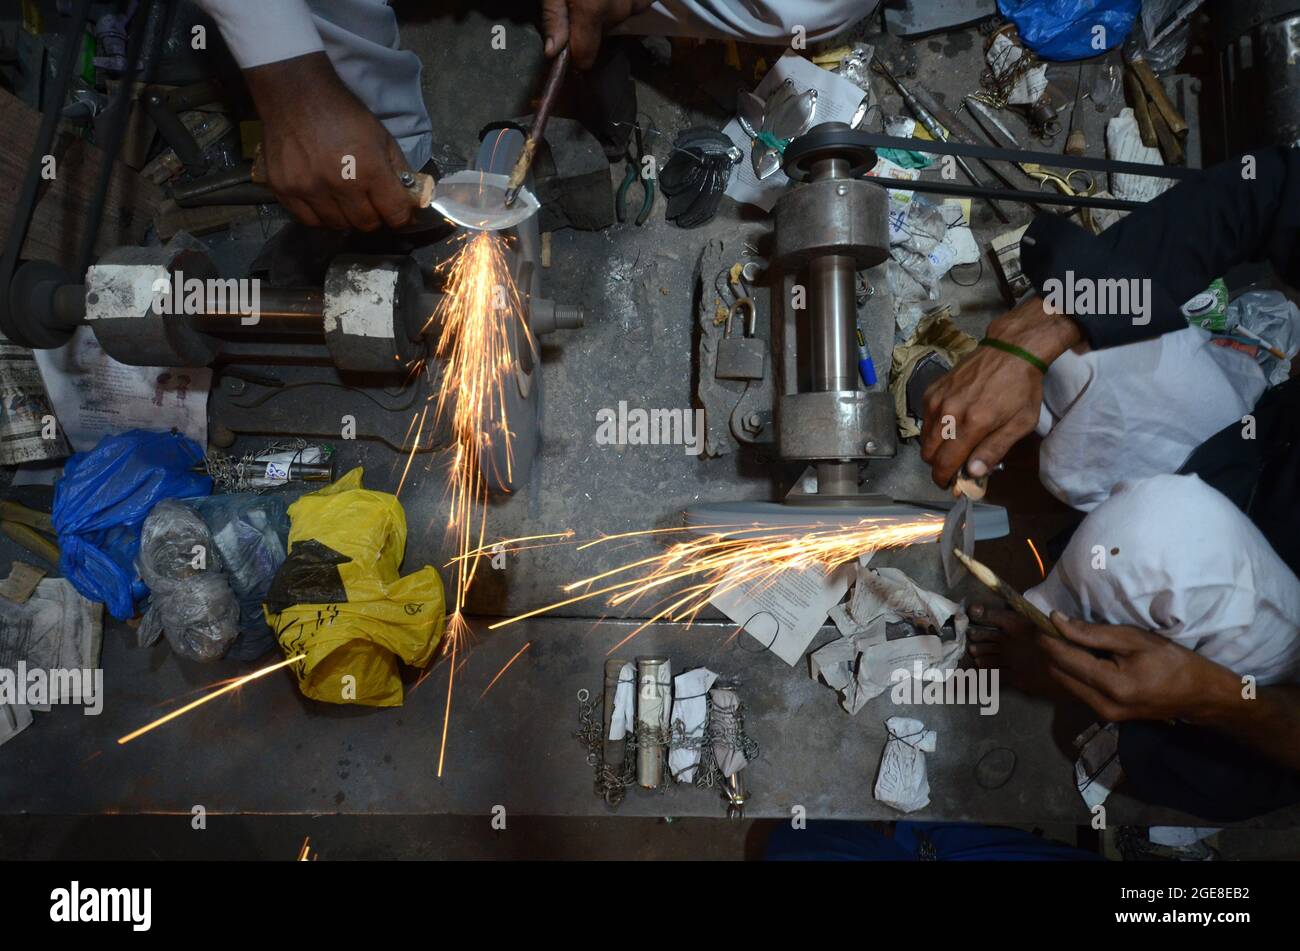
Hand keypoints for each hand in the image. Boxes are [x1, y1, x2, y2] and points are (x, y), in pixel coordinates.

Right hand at [244, 53, 413, 231]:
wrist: (297, 94)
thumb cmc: (344, 115)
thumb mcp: (382, 137)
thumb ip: (399, 171)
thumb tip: (411, 201)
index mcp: (370, 169)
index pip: (394, 214)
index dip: (400, 217)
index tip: (397, 213)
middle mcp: (340, 183)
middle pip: (366, 224)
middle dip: (373, 216)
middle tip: (369, 203)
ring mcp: (309, 188)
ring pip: (338, 225)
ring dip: (346, 218)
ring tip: (345, 200)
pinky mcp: (285, 189)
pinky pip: (309, 220)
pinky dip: (320, 216)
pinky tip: (324, 201)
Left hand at [540, 0, 654, 68]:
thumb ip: (553, 16)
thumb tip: (553, 51)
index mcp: (591, 10)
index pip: (585, 56)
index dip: (575, 54)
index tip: (566, 45)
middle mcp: (618, 9)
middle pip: (601, 36)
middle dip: (588, 24)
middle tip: (578, 1)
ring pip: (619, 19)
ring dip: (608, 10)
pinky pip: (637, 4)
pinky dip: (626, 1)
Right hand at [920, 296, 1081, 487]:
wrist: (1010, 351)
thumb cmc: (1021, 389)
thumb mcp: (1020, 423)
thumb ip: (994, 449)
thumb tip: (973, 473)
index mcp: (971, 424)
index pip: (944, 463)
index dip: (944, 479)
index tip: (951, 484)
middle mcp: (947, 413)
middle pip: (928, 454)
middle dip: (938, 466)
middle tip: (954, 466)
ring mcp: (936, 400)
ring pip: (923, 438)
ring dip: (934, 448)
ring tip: (952, 446)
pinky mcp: (932, 390)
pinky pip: (924, 419)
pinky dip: (933, 429)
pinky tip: (950, 425)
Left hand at [1039, 612, 1239, 723]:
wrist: (1199, 695)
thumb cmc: (1172, 662)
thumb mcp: (1134, 640)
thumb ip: (1092, 633)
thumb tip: (1057, 622)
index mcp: (1110, 686)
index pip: (1063, 658)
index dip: (1046, 636)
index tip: (1038, 617)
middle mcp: (1101, 706)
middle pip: (1058, 671)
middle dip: (1050, 647)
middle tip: (1052, 624)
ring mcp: (1103, 714)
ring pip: (1065, 681)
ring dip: (1061, 658)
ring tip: (1067, 635)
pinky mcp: (1106, 715)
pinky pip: (1078, 688)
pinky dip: (1074, 669)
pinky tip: (1082, 653)